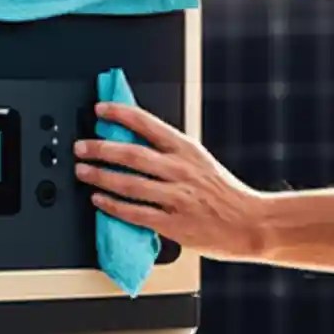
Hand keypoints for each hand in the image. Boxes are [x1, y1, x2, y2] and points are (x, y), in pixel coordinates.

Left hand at [73, 102, 269, 260]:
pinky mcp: (174, 224)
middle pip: (132, 154)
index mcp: (187, 150)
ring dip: (100, 176)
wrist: (253, 223)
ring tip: (82, 171)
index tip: (100, 109)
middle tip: (80, 146)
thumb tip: (132, 139)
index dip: (121, 114)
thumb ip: (169, 152)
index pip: (148, 124)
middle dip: (100, 148)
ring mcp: (177, 197)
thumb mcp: (200, 161)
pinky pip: (135, 213)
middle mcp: (180, 170)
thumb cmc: (225, 192)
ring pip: (129, 184)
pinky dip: (112, 206)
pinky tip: (98, 200)